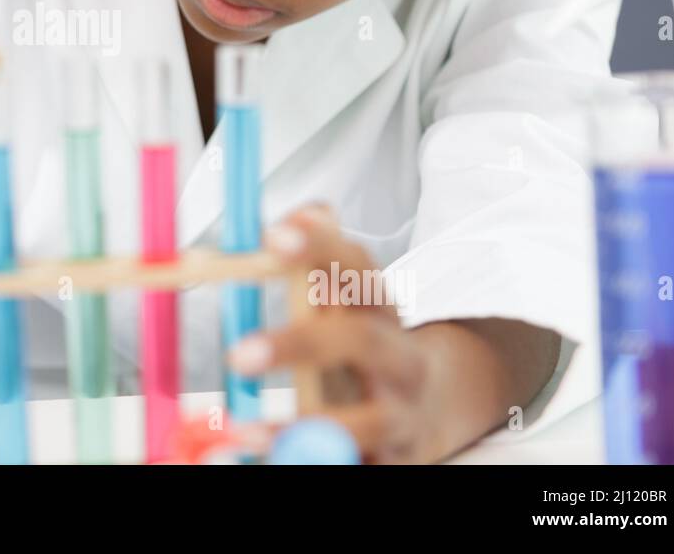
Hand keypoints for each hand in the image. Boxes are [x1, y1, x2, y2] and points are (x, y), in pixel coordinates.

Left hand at [226, 204, 437, 463]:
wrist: (435, 405)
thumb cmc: (368, 344)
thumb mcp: (351, 297)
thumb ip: (324, 259)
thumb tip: (309, 209)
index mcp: (379, 309)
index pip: (356, 268)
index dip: (319, 248)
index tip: (274, 234)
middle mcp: (398, 357)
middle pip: (358, 343)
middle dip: (300, 345)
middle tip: (238, 354)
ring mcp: (402, 414)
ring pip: (365, 421)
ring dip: (303, 427)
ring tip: (245, 432)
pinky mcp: (398, 460)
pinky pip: (361, 464)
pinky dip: (316, 465)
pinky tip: (271, 462)